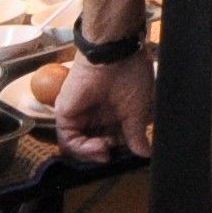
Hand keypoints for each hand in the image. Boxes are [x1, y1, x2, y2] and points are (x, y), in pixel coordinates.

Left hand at [50, 49, 152, 163]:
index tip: (125, 157)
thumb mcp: (137, 112)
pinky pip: (69, 139)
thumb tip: (145, 154)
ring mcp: (80, 116)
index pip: (111, 142)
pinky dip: (82, 149)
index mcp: (113, 115)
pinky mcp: (66, 114)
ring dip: (91, 156)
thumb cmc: (130, 75)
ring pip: (79, 147)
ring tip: (105, 152)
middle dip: (103, 156)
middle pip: (93, 147)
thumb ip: (136, 135)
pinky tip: (98, 148)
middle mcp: (95, 116)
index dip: (117, 153)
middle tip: (113, 157)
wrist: (115, 56)